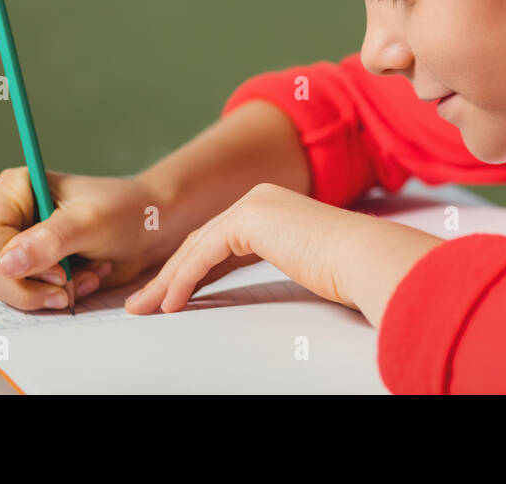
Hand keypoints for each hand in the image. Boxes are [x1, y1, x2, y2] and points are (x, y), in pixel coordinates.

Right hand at [0, 168, 173, 310]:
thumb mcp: (90, 223)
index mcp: (14, 190)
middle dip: (30, 286)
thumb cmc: (125, 210)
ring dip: (49, 291)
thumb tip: (6, 263)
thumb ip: (50, 241)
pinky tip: (89, 278)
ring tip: (89, 276)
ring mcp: (18, 243)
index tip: (60, 274)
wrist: (152, 226)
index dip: (17, 265)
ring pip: (6, 286)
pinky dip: (58, 295)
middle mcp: (9, 216)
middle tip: (69, 288)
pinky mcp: (32, 266)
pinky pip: (27, 295)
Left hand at [124, 183, 355, 313]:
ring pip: (196, 248)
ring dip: (166, 281)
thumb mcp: (301, 264)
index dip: (188, 270)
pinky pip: (204, 254)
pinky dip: (183, 281)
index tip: (167, 298)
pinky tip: (171, 304)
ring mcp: (254, 204)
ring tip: (143, 307)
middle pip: (201, 242)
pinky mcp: (249, 219)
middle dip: (167, 275)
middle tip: (141, 302)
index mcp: (271, 206)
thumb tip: (260, 286)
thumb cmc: (346, 269)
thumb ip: (277, 262)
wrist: (364, 258)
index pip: (217, 241)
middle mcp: (259, 198)